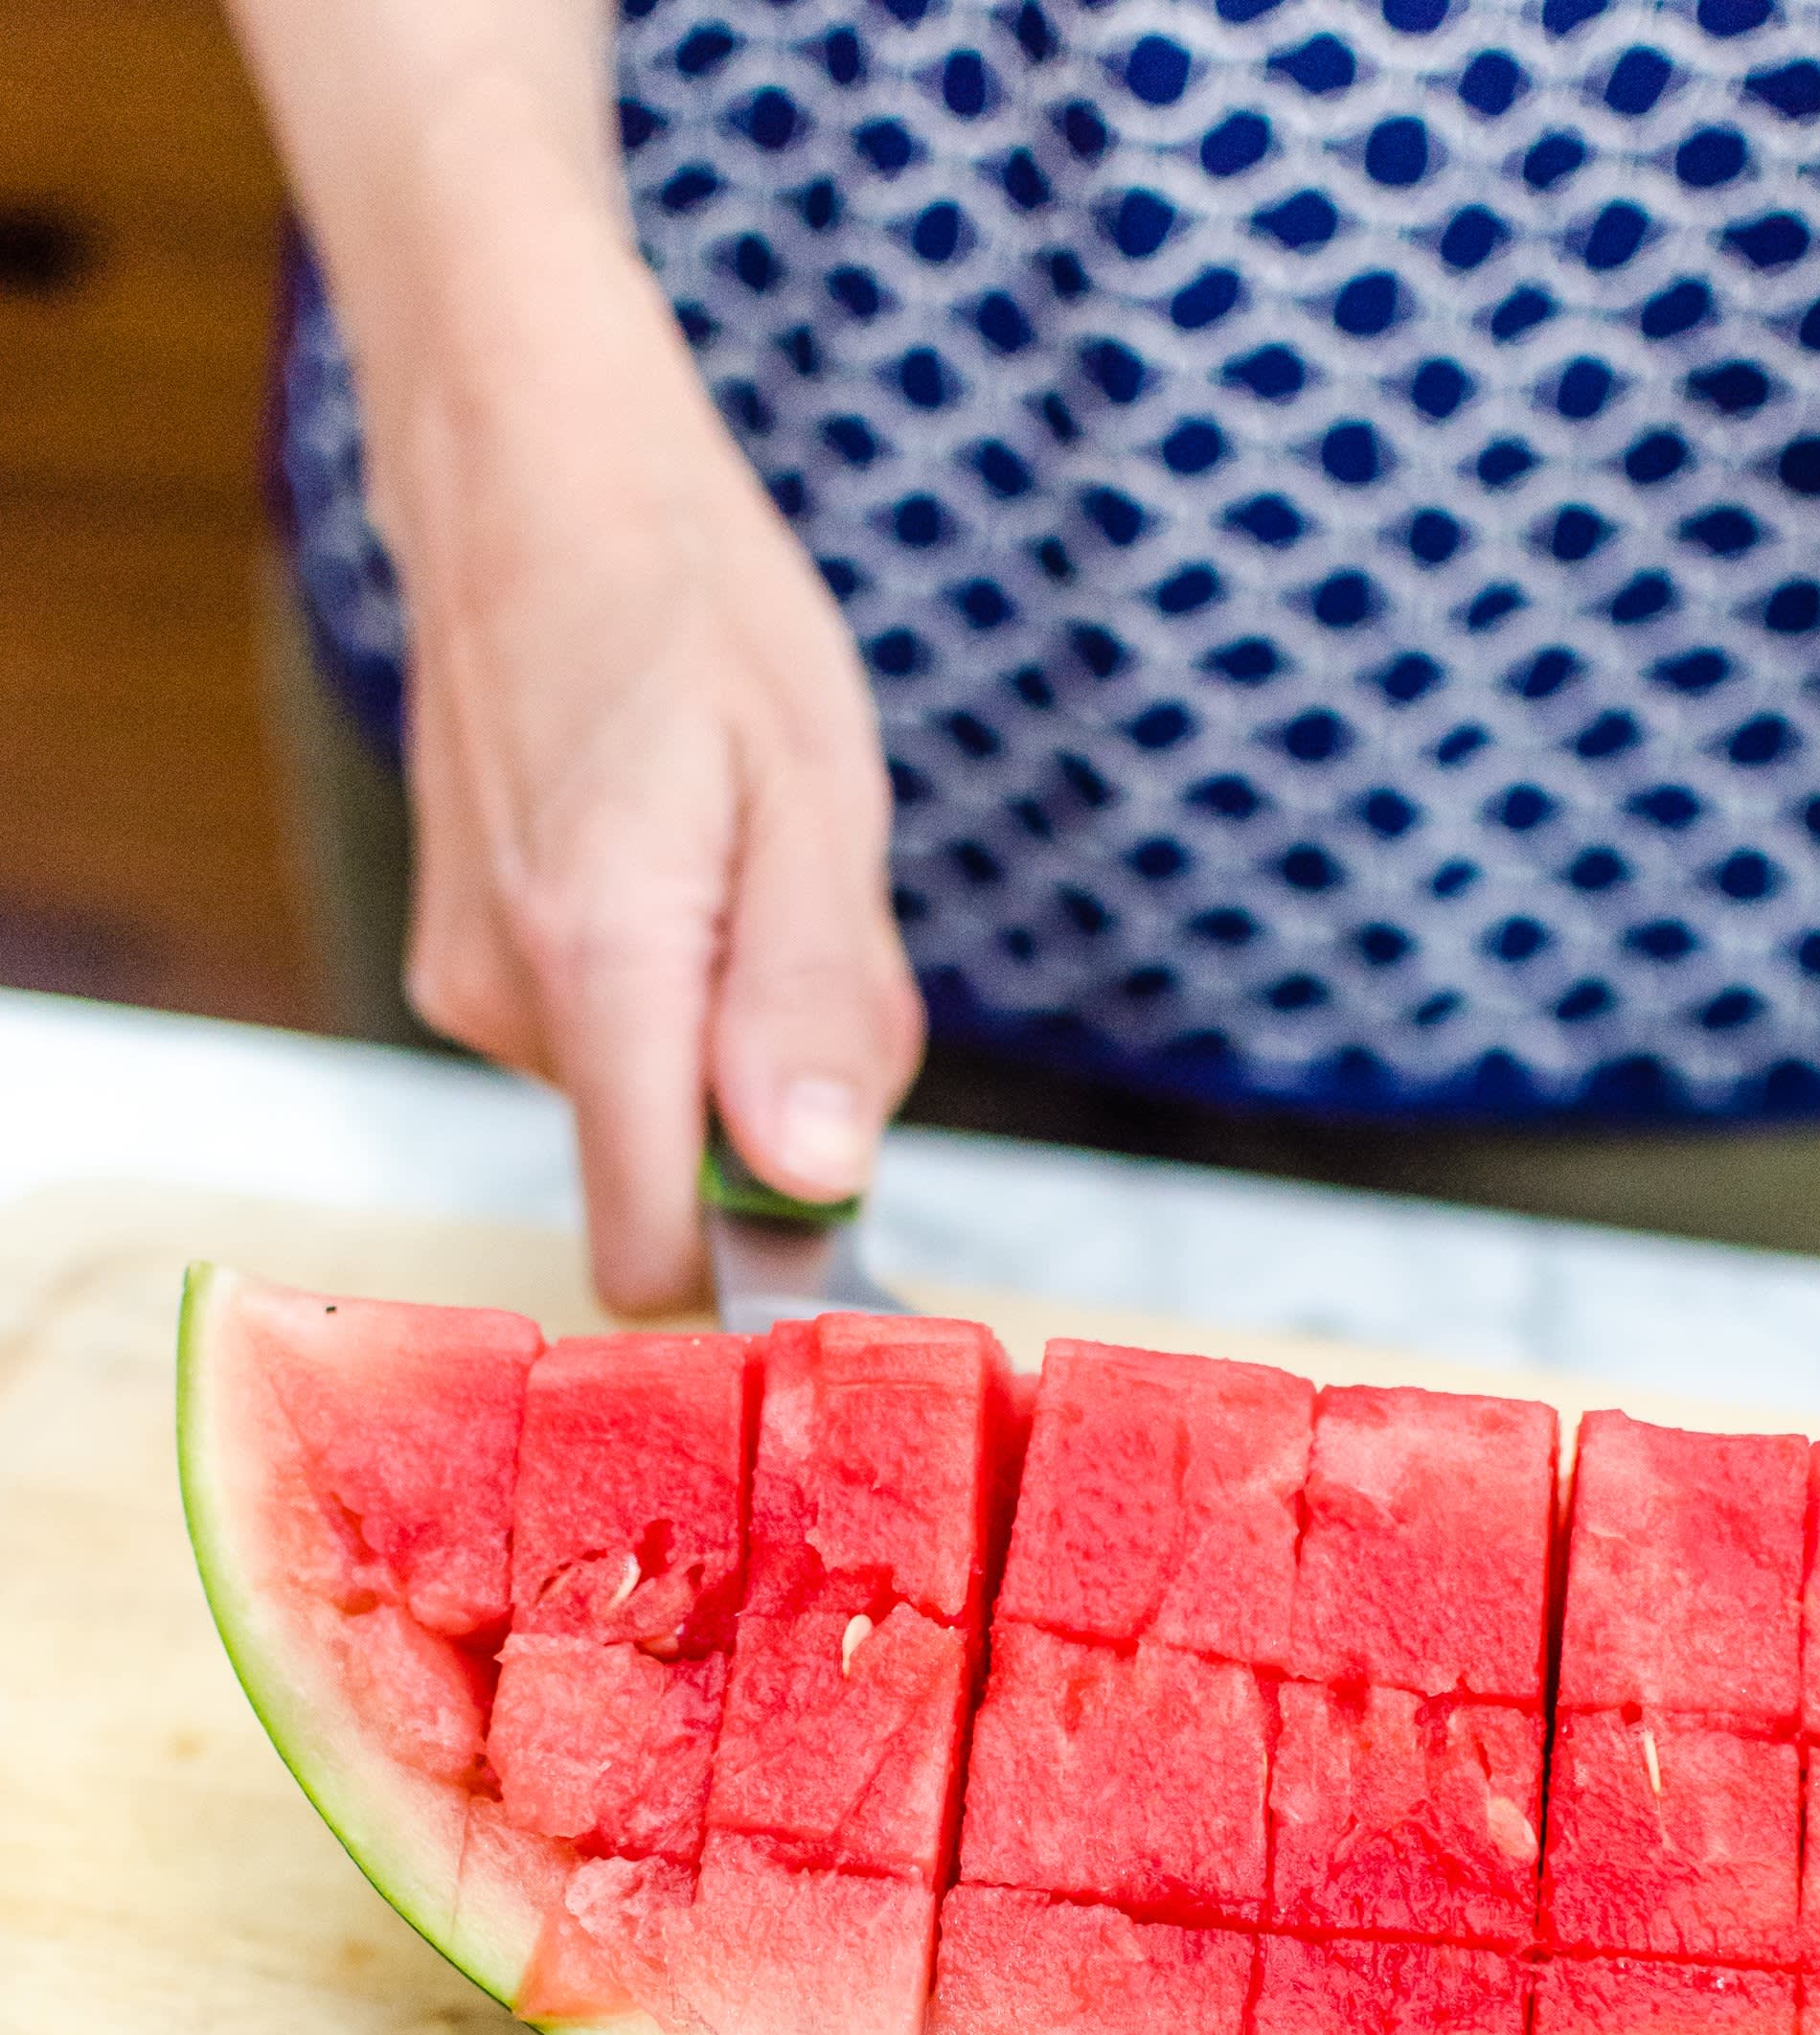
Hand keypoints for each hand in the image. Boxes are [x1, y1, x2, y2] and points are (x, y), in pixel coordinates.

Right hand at [369, 219, 923, 1313]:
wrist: (529, 477)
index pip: (653, 1254)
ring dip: (733, 1036)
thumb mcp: (815, 793)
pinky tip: (689, 859)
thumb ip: (815, 1002)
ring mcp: (470, 986)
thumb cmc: (691, 606)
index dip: (761, 1260)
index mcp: (597, 969)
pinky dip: (679, 990)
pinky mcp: (467, 961)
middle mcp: (503, 1005)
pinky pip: (609, 1041)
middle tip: (815, 930)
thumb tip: (816, 1186)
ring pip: (648, 1105)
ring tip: (748, 863)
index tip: (841, 1179)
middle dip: (776, 1112)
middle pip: (673, 1181)